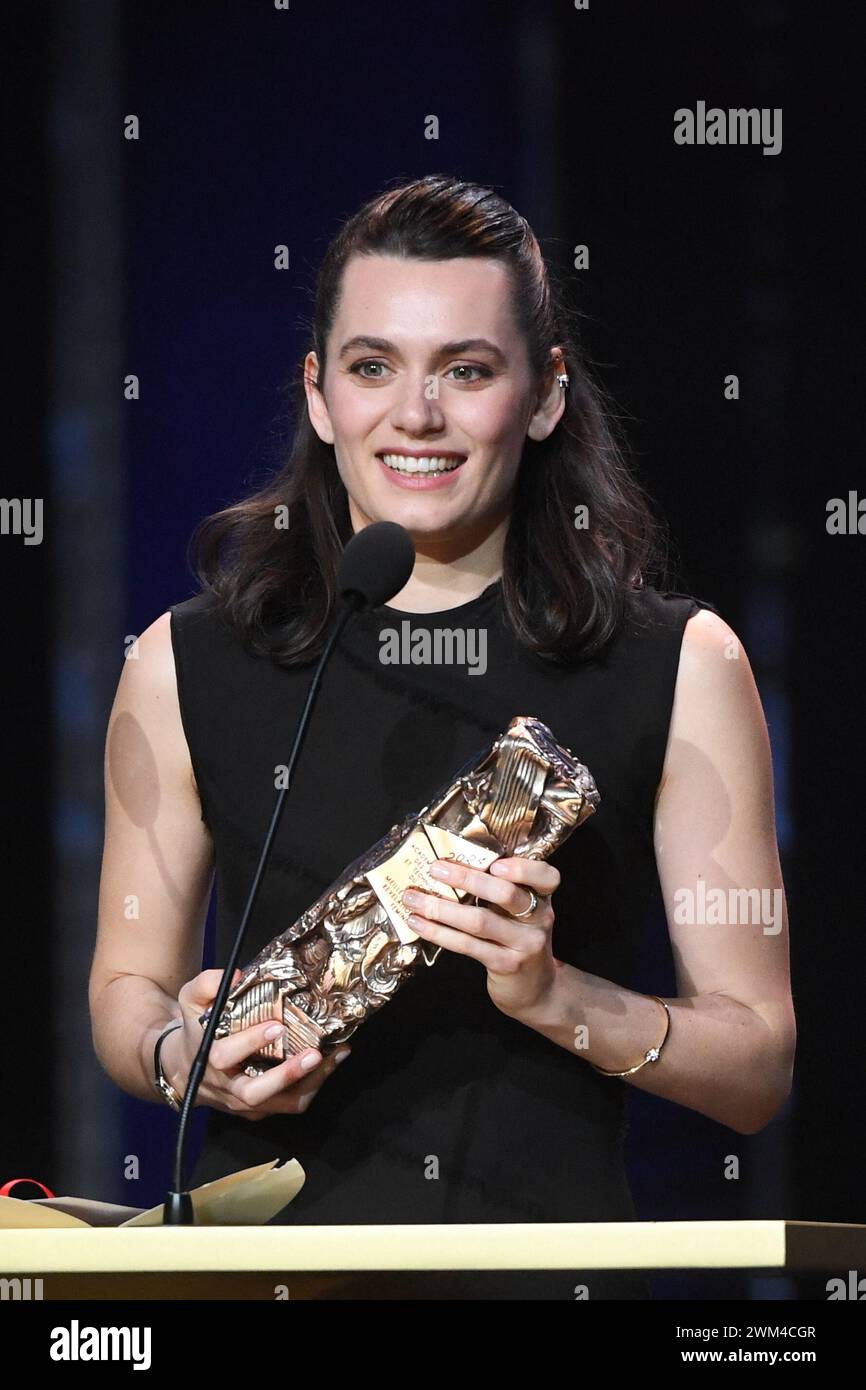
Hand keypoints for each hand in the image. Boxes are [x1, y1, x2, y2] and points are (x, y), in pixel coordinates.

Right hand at [161, 968, 350, 1120]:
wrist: (185, 1068)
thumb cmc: (196, 1029)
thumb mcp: (192, 1001)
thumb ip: (207, 984)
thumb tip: (236, 976)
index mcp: (209, 1058)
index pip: (226, 1056)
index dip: (251, 1042)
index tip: (277, 1025)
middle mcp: (228, 1086)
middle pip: (255, 1093)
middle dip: (286, 1075)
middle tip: (313, 1054)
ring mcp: (245, 1102)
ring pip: (281, 1103)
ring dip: (310, 1082)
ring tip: (334, 1056)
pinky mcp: (261, 1108)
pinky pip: (290, 1103)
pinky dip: (313, 1085)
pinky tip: (331, 1062)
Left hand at [401, 856, 560, 1019]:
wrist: (536, 989)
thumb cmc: (518, 939)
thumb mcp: (520, 913)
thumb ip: (500, 891)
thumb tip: (450, 866)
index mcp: (542, 898)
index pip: (547, 876)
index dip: (522, 868)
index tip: (494, 864)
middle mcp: (539, 919)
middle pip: (506, 894)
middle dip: (467, 879)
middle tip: (435, 869)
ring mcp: (525, 944)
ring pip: (480, 921)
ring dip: (441, 908)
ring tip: (413, 898)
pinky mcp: (506, 964)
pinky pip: (467, 945)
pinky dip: (439, 932)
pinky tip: (418, 923)